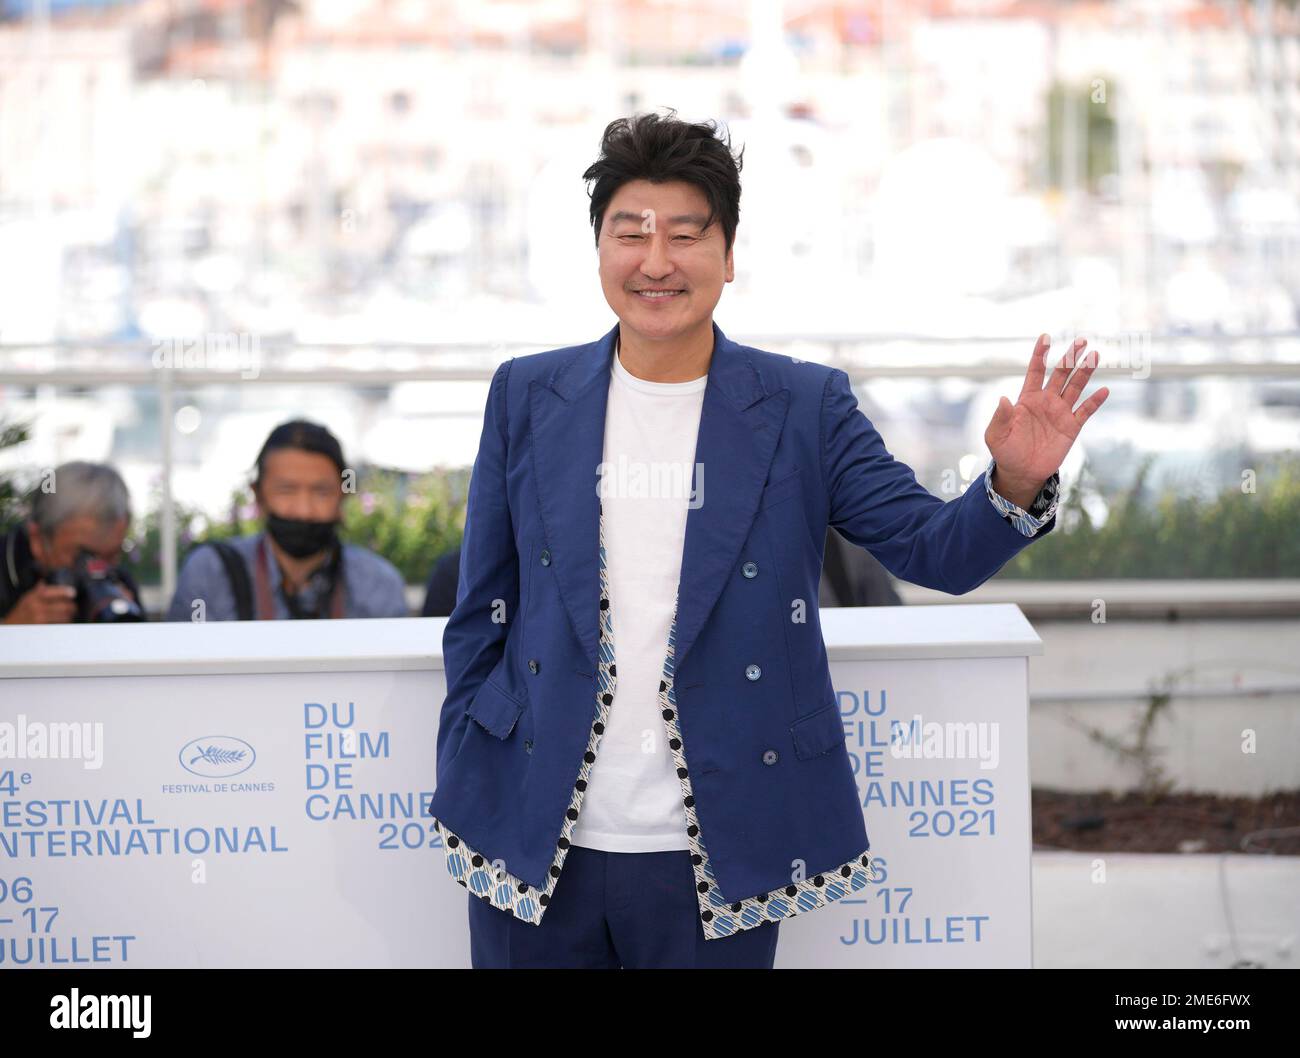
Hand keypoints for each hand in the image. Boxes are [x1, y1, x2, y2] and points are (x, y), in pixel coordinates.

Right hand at [2, 583, 76, 623]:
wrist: (12, 625)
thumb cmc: (21, 611)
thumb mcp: (27, 598)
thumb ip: (38, 590)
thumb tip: (44, 581)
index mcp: (34, 597)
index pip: (54, 591)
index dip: (65, 591)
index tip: (73, 593)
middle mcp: (38, 607)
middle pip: (64, 606)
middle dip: (72, 606)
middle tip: (73, 607)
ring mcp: (40, 618)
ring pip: (64, 617)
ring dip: (69, 616)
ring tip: (68, 615)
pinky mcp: (43, 627)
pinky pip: (59, 625)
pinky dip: (63, 623)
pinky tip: (62, 622)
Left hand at [984, 334, 1108, 503]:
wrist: (1021, 472)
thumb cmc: (1005, 451)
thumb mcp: (996, 434)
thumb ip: (1001, 416)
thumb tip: (1003, 399)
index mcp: (1027, 399)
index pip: (1034, 371)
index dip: (1040, 354)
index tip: (1046, 337)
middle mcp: (1046, 401)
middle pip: (1060, 374)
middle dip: (1070, 357)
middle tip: (1081, 341)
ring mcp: (1060, 413)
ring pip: (1075, 387)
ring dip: (1085, 372)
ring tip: (1095, 355)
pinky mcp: (1071, 427)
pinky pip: (1085, 411)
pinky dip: (1094, 402)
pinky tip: (1104, 391)